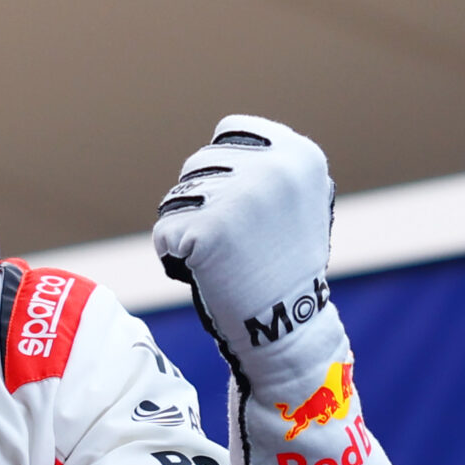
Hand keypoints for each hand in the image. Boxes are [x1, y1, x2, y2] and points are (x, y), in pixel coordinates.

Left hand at [156, 117, 390, 464]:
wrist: (285, 332)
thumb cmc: (283, 269)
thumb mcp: (293, 202)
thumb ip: (267, 167)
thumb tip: (225, 141)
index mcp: (300, 155)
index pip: (230, 131)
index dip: (225, 170)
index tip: (243, 210)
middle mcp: (273, 168)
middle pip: (199, 164)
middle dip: (204, 202)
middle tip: (238, 245)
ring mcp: (239, 197)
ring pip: (176, 197)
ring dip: (186, 228)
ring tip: (226, 260)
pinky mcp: (206, 230)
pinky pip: (165, 231)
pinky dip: (173, 256)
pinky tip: (207, 275)